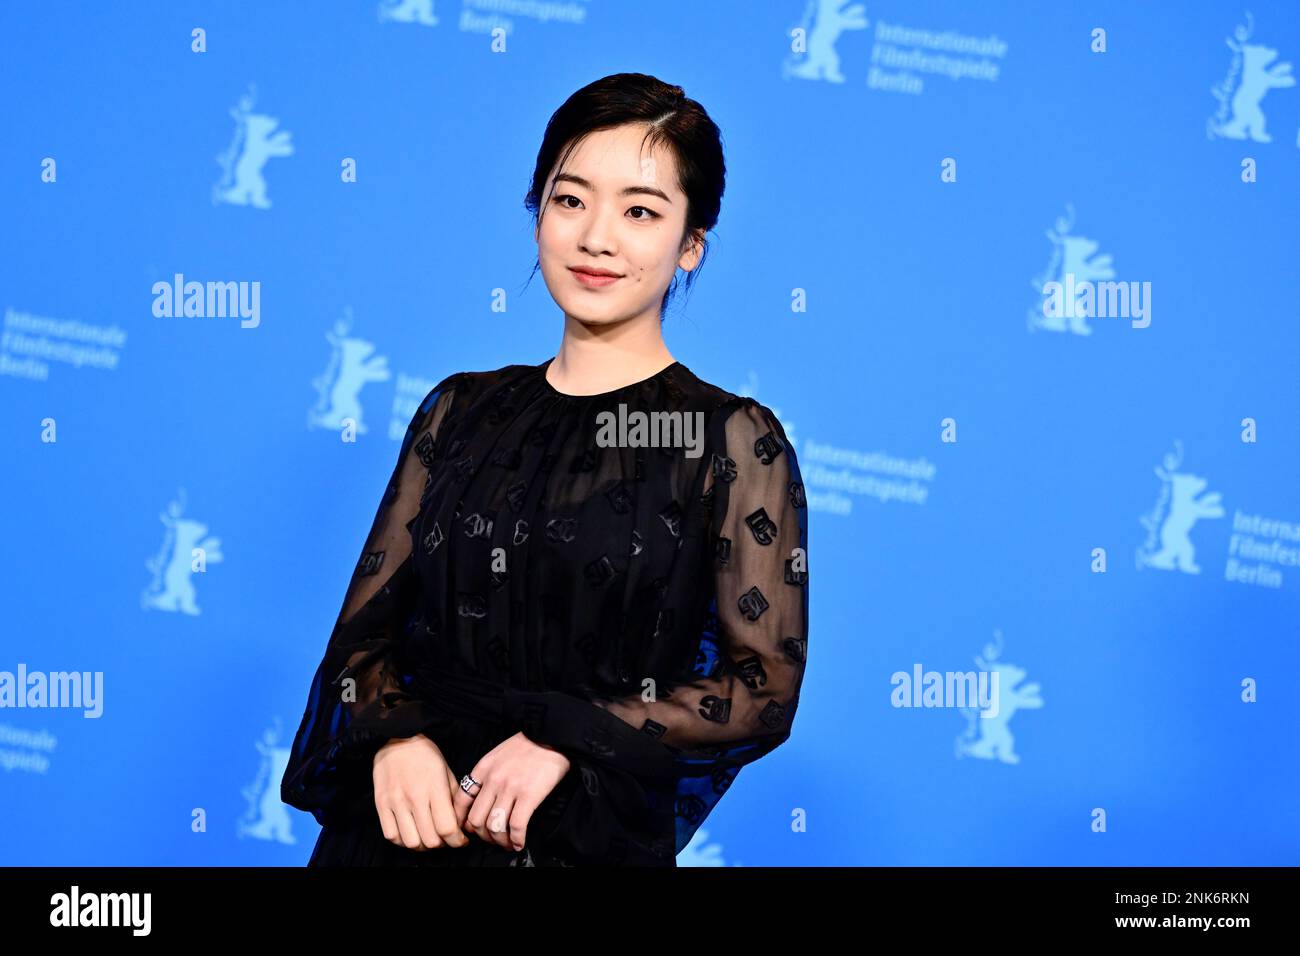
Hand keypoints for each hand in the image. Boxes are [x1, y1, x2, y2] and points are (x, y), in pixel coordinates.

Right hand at [373, 734, 470, 850]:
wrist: (397, 738)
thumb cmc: (426, 756)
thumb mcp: (447, 773)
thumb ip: (454, 800)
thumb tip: (460, 825)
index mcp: (435, 788)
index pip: (447, 828)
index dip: (457, 840)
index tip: (460, 839)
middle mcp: (415, 798)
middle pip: (430, 840)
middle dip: (442, 844)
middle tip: (445, 838)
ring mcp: (395, 802)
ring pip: (411, 842)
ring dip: (422, 845)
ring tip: (427, 836)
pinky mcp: (381, 805)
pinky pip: (391, 836)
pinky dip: (403, 841)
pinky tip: (411, 832)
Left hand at [453, 732, 570, 851]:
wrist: (552, 734)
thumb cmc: (529, 744)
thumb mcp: (499, 753)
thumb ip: (488, 774)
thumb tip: (482, 798)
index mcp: (483, 769)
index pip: (461, 801)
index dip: (463, 821)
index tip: (470, 830)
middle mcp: (493, 780)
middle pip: (476, 820)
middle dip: (483, 836)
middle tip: (492, 840)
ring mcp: (510, 788)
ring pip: (495, 826)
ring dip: (500, 841)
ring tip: (507, 844)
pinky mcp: (529, 795)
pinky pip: (516, 826)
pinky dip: (516, 839)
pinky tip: (519, 842)